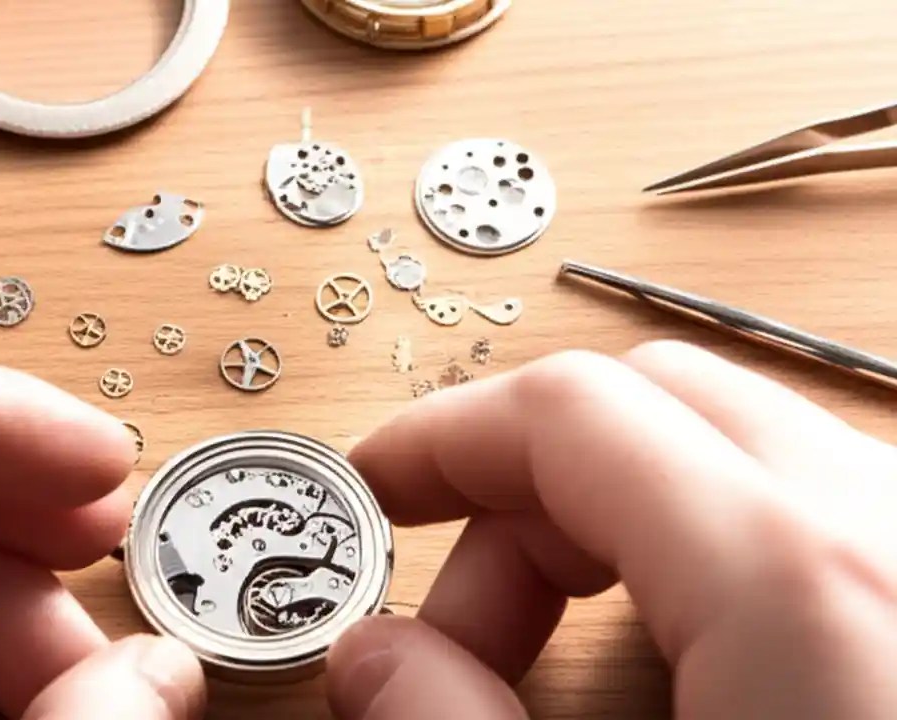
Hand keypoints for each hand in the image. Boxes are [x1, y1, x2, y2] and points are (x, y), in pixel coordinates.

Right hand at [328, 342, 896, 719]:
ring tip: (563, 652)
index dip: (441, 438)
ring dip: (621, 519)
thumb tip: (371, 660)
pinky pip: (817, 510)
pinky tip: (686, 660)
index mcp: (799, 580)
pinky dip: (715, 549)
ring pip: (743, 450)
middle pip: (658, 404)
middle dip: (527, 492)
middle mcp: (894, 532)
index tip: (375, 491)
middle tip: (463, 620)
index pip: (572, 412)